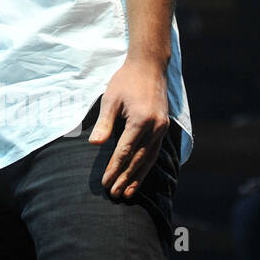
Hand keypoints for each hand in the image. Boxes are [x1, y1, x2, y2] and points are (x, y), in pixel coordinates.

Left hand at [88, 57, 169, 199]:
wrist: (149, 66)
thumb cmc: (125, 81)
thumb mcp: (110, 99)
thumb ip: (104, 123)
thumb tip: (95, 145)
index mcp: (141, 120)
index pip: (125, 151)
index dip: (114, 168)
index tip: (105, 182)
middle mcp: (155, 128)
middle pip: (138, 159)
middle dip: (125, 178)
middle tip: (114, 194)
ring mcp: (162, 129)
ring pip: (149, 159)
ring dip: (137, 177)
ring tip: (127, 193)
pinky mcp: (163, 128)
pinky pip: (154, 152)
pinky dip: (146, 166)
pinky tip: (139, 176)